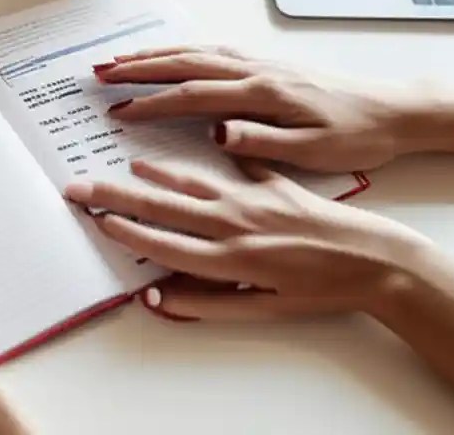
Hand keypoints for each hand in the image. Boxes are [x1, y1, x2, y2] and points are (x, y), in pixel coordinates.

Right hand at [64, 160, 432, 321]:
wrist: (376, 258)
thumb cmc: (323, 288)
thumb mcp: (266, 310)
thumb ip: (209, 303)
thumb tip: (157, 297)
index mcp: (234, 256)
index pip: (164, 239)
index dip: (124, 229)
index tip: (93, 219)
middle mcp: (237, 220)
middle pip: (162, 202)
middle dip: (113, 194)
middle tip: (77, 185)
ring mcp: (253, 193)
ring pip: (188, 171)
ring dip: (145, 158)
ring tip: (115, 151)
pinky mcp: (271, 178)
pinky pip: (221, 159)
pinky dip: (190, 153)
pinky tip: (175, 143)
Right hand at [96, 46, 424, 172]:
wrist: (393, 111)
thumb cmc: (356, 136)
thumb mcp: (314, 152)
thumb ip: (263, 143)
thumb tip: (217, 133)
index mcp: (264, 94)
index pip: (195, 95)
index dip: (152, 103)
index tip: (117, 111)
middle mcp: (258, 71)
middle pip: (186, 62)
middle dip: (139, 67)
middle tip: (99, 72)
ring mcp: (263, 64)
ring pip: (198, 52)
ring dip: (156, 55)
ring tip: (120, 60)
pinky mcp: (269, 67)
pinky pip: (214, 52)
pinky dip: (184, 51)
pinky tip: (171, 57)